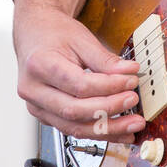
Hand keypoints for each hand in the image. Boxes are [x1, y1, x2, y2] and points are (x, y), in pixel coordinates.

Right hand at [14, 5, 145, 141]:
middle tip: (132, 101)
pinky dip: (97, 132)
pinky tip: (118, 132)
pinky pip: (72, 129)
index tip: (131, 81)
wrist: (35, 35)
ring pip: (73, 127)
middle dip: (109, 110)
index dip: (109, 87)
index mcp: (40, 65)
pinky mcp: (45, 116)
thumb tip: (129, 73)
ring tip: (131, 126)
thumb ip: (105, 59)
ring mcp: (36, 107)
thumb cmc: (55, 35)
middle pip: (74, 110)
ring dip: (106, 129)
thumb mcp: (81, 38)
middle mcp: (33, 90)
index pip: (79, 84)